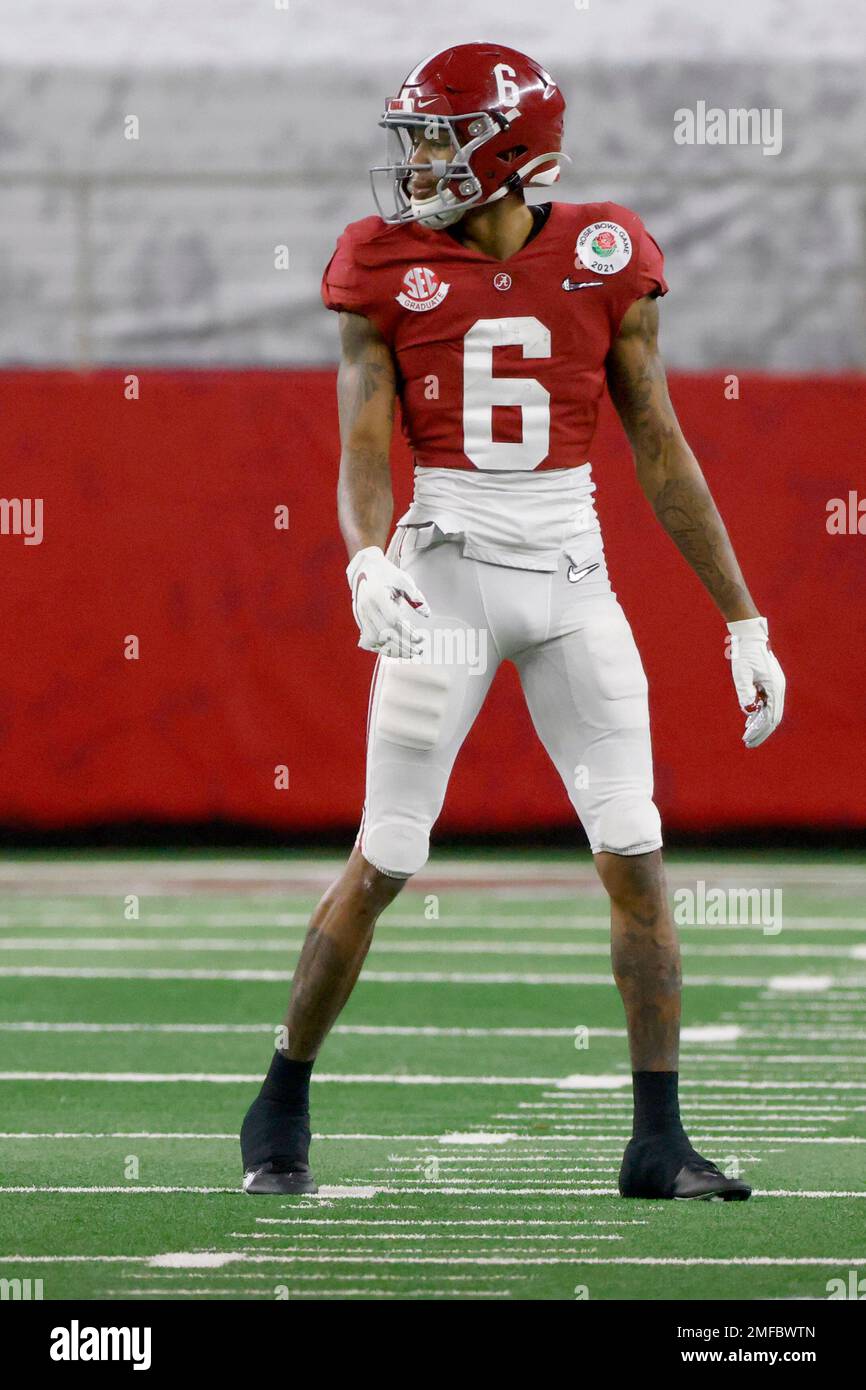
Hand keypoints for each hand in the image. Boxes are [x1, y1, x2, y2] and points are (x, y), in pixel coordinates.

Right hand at [346, 544, 429, 658]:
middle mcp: (366, 608)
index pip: (393, 620)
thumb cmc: (386, 574)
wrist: (364, 569)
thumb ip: (415, 597)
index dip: (407, 632)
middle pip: (385, 634)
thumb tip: (427, 614)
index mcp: (377, 596)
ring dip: (393, 651)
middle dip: (403, 646)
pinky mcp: (360, 622)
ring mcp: (361, 616)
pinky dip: (381, 649)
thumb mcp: (403, 580)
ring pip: (376, 641)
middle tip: (418, 651)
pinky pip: (368, 642)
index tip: (420, 639)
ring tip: (409, 653)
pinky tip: (395, 650)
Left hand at [726, 617, 785, 748]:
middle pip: (772, 718)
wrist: (750, 638)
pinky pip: (766, 703)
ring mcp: (774, 686)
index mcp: (774, 688)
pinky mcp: (769, 684)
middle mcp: (778, 689)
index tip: (749, 741)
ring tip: (747, 735)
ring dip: (759, 724)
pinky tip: (749, 720)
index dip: (761, 732)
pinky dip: (759, 713)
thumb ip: (745, 691)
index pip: (771, 718)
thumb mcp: (741, 674)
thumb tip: (749, 710)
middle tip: (748, 744)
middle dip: (760, 732)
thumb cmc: (745, 654)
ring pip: (769, 711)